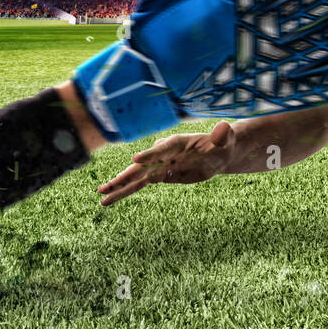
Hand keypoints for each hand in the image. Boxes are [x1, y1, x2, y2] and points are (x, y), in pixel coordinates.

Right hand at [97, 122, 236, 205]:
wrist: (219, 153)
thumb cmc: (223, 143)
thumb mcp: (226, 139)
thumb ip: (222, 135)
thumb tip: (224, 129)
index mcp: (177, 142)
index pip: (161, 148)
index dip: (149, 154)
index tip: (135, 160)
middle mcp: (164, 153)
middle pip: (141, 166)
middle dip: (124, 176)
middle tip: (106, 186)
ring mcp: (161, 165)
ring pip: (137, 178)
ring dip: (120, 187)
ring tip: (102, 197)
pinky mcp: (162, 175)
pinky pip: (142, 184)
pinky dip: (127, 191)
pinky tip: (112, 199)